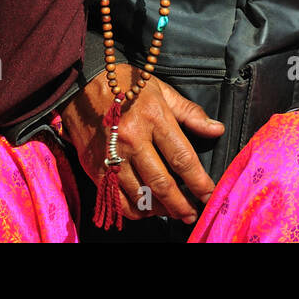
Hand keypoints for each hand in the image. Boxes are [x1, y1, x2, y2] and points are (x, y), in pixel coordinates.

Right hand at [61, 66, 223, 223]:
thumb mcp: (162, 90)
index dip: (199, 181)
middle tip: (192, 214)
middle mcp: (132, 139)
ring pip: (139, 195)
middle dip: (181, 204)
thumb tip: (217, 130)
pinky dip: (133, 210)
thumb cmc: (126, 85)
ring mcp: (111, 155)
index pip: (182, 157)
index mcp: (153, 117)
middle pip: (161, 183)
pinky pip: (116, 199)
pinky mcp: (95, 167)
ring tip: (172, 212)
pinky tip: (145, 209)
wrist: (82, 84)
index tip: (209, 194)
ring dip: (159, 209)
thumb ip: (190, 113)